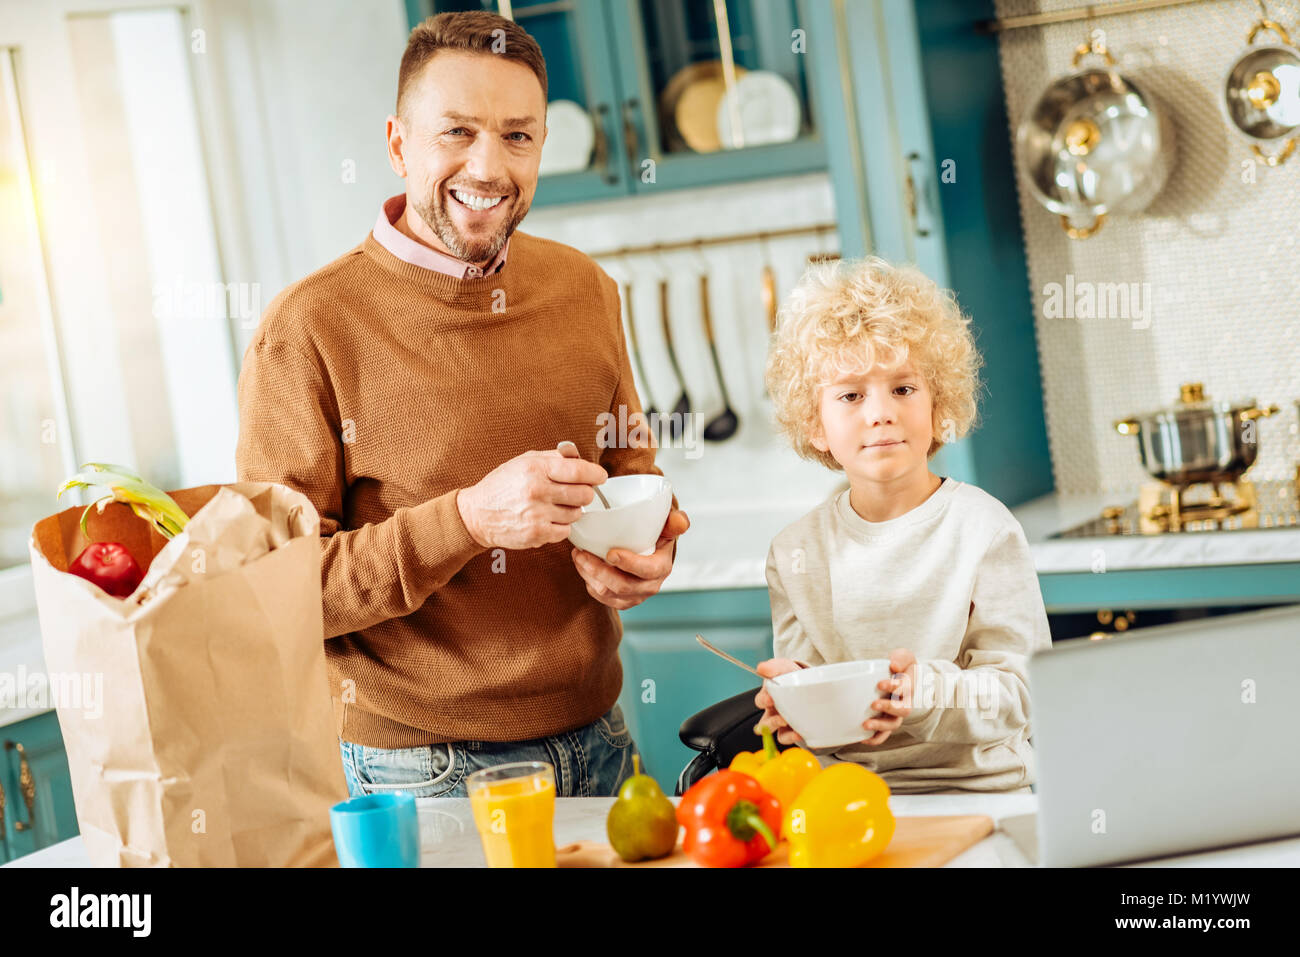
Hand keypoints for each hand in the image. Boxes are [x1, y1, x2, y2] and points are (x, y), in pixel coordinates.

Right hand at [456, 443, 606, 549]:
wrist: (476, 514)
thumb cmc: (502, 485)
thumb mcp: (524, 461)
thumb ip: (553, 458)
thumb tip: (579, 457)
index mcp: (536, 468)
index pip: (579, 471)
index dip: (595, 474)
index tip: (600, 476)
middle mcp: (537, 490)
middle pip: (584, 494)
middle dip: (583, 493)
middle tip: (573, 493)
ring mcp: (537, 514)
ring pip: (577, 514)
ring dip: (570, 510)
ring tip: (553, 506)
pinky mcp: (537, 534)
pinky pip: (565, 531)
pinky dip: (560, 526)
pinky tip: (547, 519)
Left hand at [571, 507, 688, 610]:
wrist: (650, 553)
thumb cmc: (656, 536)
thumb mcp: (667, 527)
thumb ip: (674, 522)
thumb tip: (680, 522)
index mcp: (662, 567)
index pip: (647, 570)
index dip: (629, 564)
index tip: (610, 553)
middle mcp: (650, 586)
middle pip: (622, 586)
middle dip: (599, 570)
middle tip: (582, 553)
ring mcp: (635, 596)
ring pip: (607, 593)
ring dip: (589, 575)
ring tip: (578, 556)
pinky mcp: (621, 601)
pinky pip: (601, 598)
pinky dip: (588, 582)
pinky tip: (583, 566)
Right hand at [753, 658, 805, 745]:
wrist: (813, 684)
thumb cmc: (793, 676)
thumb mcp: (784, 668)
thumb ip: (774, 667)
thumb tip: (761, 668)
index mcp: (769, 697)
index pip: (760, 701)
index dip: (763, 701)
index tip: (770, 699)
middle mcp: (773, 712)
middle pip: (764, 723)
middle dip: (771, 722)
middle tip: (781, 718)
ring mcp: (782, 723)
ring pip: (774, 733)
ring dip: (782, 732)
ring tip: (789, 725)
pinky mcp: (793, 731)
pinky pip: (787, 738)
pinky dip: (791, 738)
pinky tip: (799, 733)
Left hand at [861, 648, 916, 745]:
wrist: (901, 676)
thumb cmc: (900, 666)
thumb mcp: (904, 656)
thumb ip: (901, 657)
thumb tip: (893, 664)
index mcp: (909, 686)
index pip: (906, 688)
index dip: (895, 687)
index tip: (880, 684)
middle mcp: (905, 702)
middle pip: (903, 710)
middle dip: (889, 708)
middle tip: (874, 704)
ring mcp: (895, 714)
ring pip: (893, 724)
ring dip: (880, 726)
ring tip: (865, 724)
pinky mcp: (886, 722)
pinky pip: (883, 735)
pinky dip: (874, 739)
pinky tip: (862, 738)